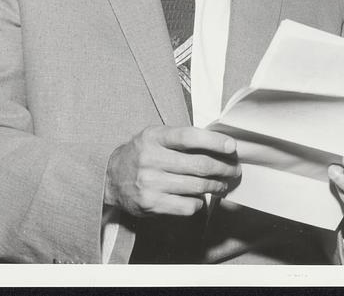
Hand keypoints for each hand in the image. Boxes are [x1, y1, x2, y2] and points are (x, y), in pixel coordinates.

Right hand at [104, 125, 239, 217]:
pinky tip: (200, 198)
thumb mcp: (156, 137)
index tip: (232, 147)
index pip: (190, 137)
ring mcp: (150, 183)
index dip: (214, 142)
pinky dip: (199, 202)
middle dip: (223, 168)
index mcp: (154, 137)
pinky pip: (187, 206)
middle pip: (199, 165)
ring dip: (216, 186)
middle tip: (234, 170)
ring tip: (222, 184)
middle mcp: (151, 159)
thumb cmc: (142, 154)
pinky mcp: (151, 204)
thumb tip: (219, 143)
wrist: (110, 179)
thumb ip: (182, 138)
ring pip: (197, 187)